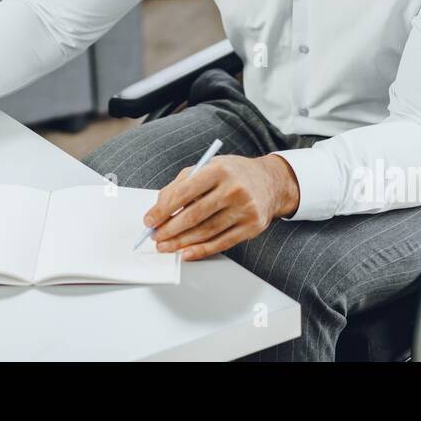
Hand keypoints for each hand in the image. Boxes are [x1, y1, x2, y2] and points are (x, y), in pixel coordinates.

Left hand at [144, 155, 299, 260]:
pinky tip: (186, 253)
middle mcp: (234, 189)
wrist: (271, 182)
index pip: (184, 193)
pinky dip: (201, 250)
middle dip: (169, 229)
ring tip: (166, 246)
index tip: (149, 220)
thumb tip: (159, 208)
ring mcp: (245, 209)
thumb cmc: (233, 174)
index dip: (162, 209)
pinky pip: (222, 243)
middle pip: (194, 215)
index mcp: (219, 170)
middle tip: (155, 237)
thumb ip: (181, 184)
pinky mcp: (253, 226)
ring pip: (206, 232)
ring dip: (181, 242)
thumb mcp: (208, 167)